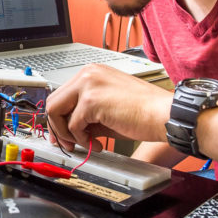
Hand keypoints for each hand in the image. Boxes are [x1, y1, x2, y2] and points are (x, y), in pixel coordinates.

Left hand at [46, 63, 172, 151]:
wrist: (164, 115)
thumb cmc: (144, 112)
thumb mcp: (107, 110)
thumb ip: (86, 115)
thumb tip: (68, 131)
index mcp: (92, 72)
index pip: (62, 94)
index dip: (58, 118)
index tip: (61, 134)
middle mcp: (88, 73)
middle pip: (53, 102)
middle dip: (57, 128)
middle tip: (68, 144)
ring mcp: (88, 84)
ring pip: (56, 112)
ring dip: (68, 134)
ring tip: (87, 144)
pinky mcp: (91, 100)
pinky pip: (73, 125)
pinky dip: (82, 140)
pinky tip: (98, 144)